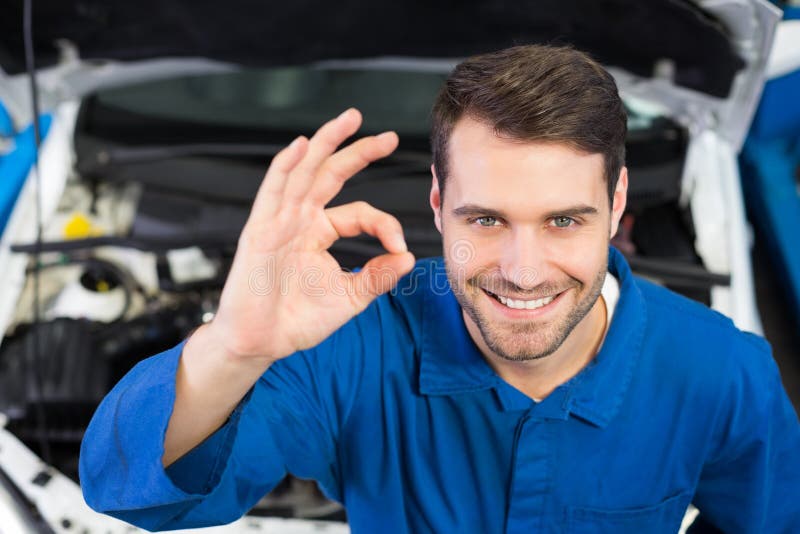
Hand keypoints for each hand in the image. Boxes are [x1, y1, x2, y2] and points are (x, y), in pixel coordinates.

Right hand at [207, 108, 415, 362]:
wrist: (261, 343)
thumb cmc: (298, 321)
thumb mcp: (350, 298)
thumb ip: (377, 276)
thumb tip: (408, 258)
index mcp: (320, 233)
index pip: (360, 213)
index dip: (384, 223)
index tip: (399, 247)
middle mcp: (300, 220)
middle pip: (332, 175)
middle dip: (360, 152)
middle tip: (390, 137)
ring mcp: (279, 221)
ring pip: (305, 172)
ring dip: (326, 143)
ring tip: (350, 119)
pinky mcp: (259, 230)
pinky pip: (273, 191)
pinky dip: (286, 167)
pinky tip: (303, 145)